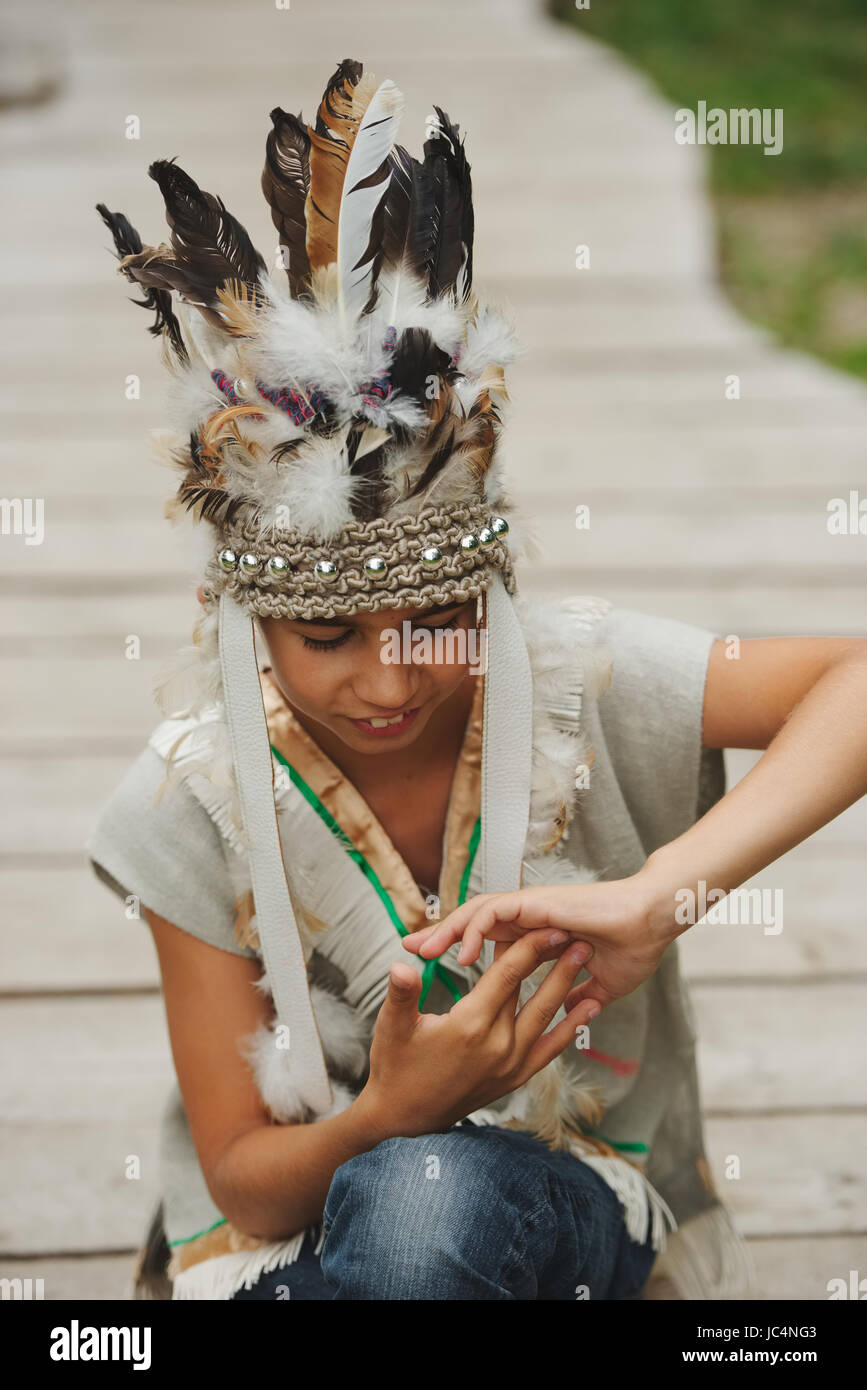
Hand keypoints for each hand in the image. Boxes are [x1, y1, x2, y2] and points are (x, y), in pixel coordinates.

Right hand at [355, 929, 601, 1140]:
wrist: (404, 1120)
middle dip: (554, 959)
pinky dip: (571, 1028)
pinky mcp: (514, 1078)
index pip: (507, 975)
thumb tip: (401, 964)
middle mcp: (496, 1044)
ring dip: (566, 985)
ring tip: (586, 957)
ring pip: (545, 1015)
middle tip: (576, 933)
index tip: (549, 926)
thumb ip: (402, 993)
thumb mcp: (392, 1026)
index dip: (529, 947)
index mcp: (469, 1024)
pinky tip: (589, 1008)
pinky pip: (549, 1049)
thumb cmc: (397, 1067)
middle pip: (532, 991)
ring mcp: (509, 1064)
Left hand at [401, 876, 671, 1015]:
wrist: (652, 924)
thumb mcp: (601, 984)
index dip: (462, 948)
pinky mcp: (537, 904)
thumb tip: (573, 1015)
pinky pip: (497, 913)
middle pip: (472, 923)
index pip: (490, 939)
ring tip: (422, 949)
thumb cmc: (634, 948)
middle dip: (439, 935)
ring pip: (476, 913)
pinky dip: (476, 928)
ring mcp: (532, 909)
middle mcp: (529, 918)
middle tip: (409, 948)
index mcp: (538, 934)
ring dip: (448, 930)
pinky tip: (462, 951)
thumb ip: (580, 995)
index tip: (435, 967)